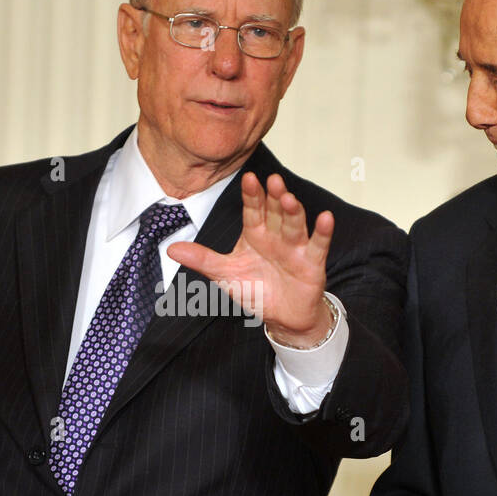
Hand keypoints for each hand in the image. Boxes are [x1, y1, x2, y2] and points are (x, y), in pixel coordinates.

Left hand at [166, 172, 333, 345]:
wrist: (282, 317)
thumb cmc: (256, 290)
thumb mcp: (225, 275)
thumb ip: (202, 260)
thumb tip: (171, 249)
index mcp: (254, 235)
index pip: (252, 211)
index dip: (251, 196)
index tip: (248, 178)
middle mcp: (275, 236)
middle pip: (274, 212)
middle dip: (273, 197)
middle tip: (272, 179)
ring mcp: (295, 247)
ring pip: (294, 224)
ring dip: (293, 210)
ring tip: (289, 197)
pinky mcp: (312, 263)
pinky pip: (318, 245)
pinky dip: (322, 232)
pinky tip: (325, 217)